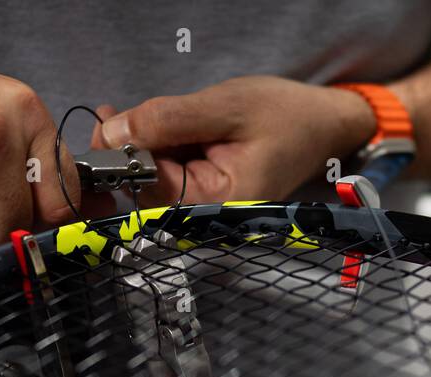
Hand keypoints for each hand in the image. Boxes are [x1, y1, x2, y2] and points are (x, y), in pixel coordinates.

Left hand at [94, 76, 376, 204]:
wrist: (324, 124)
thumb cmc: (286, 115)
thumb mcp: (225, 107)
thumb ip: (168, 120)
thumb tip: (115, 132)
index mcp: (220, 202)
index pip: (153, 186)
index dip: (124, 155)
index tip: (106, 122)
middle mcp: (211, 215)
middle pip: (148, 188)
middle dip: (127, 151)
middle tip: (111, 113)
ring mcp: (208, 206)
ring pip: (154, 179)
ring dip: (139, 147)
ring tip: (129, 114)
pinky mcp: (206, 192)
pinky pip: (169, 174)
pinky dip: (155, 149)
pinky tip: (147, 125)